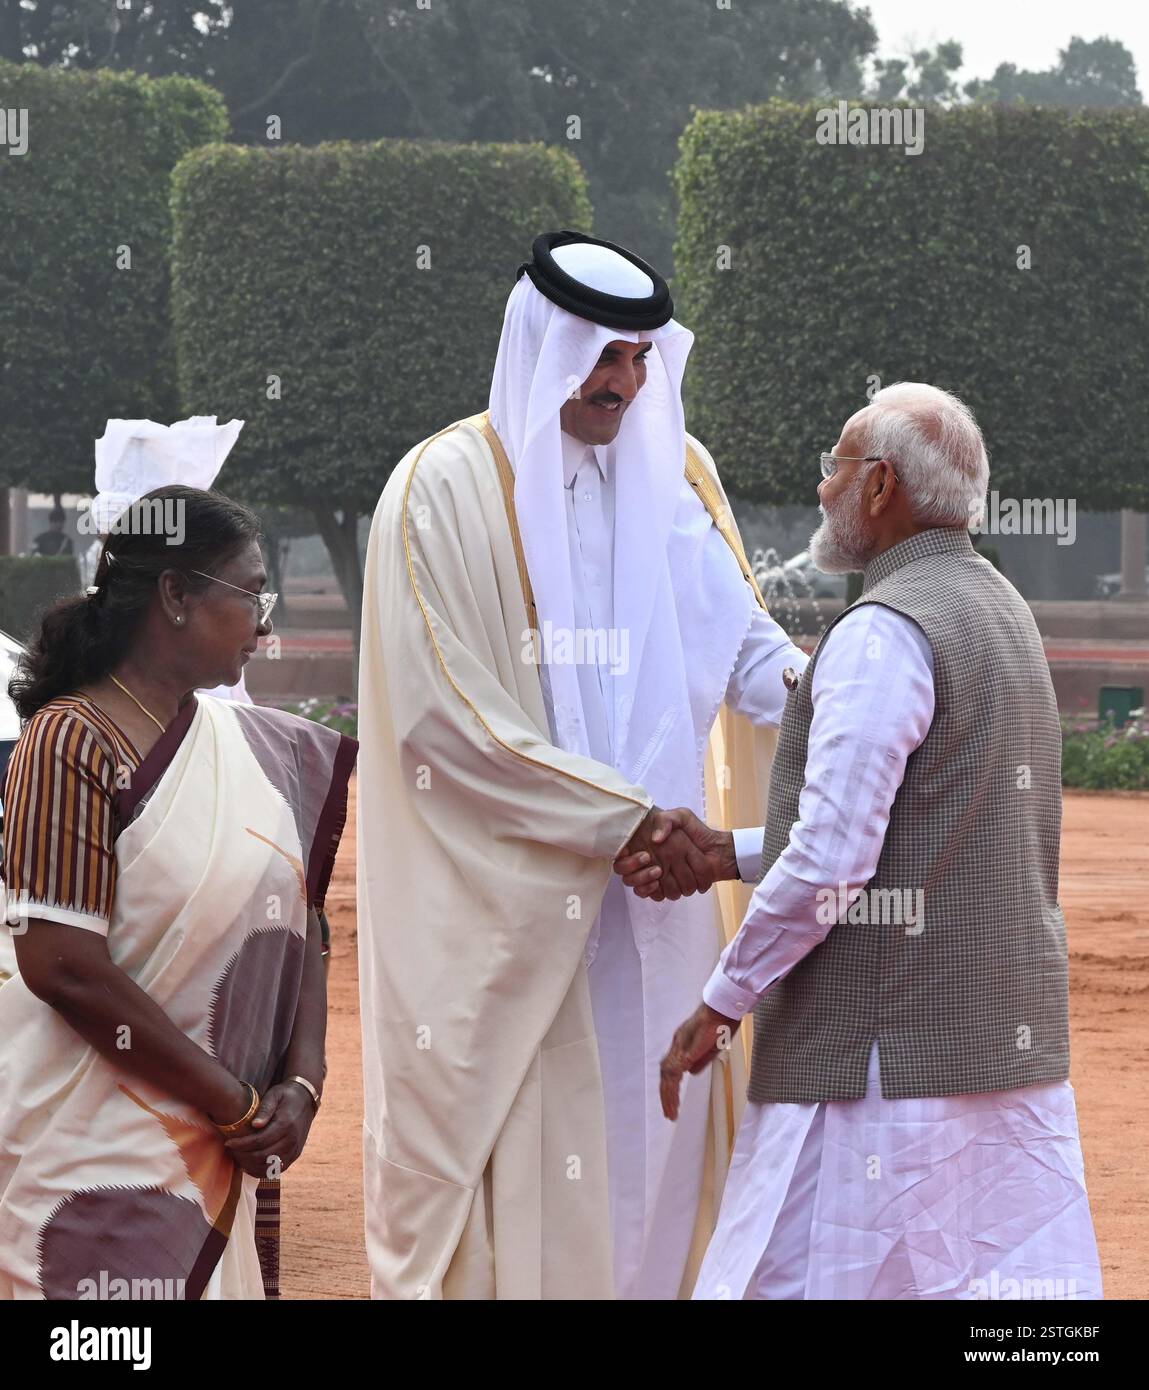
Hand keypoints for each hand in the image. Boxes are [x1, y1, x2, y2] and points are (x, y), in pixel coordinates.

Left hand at [223, 1082, 315, 1177]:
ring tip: (238, 1156)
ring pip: (269, 1167)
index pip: (259, 1141)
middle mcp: (292, 1140)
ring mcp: (295, 1149)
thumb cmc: (285, 1096)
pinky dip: (261, 1170)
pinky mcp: (295, 1155)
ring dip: (251, 1165)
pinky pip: (276, 1169)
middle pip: (263, 1156)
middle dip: (243, 1156)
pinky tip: (250, 1164)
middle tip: (231, 1150)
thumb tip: (255, 1125)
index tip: (228, 1143)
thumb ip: (265, 1109)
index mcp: (286, 1124)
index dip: (241, 1145)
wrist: (306, 1099)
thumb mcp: (274, 1095)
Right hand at [614, 807, 737, 901]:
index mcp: (650, 845)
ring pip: (639, 885)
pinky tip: (657, 883)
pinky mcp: (666, 888)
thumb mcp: (682, 816)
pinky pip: (651, 895)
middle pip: (630, 874)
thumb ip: (666, 821)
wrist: (717, 851)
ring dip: (645, 879)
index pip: (626, 857)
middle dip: (639, 870)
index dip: (626, 858)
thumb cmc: (698, 832)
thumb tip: (655, 840)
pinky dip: (652, 891)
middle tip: (649, 862)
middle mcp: (650, 860)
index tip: (636, 853)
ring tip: (657, 871)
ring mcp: (657, 876)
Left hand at [660, 1003, 739, 1120]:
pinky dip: (673, 1086)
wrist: (723, 1008)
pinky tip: (675, 1098)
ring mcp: (680, 1045)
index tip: (672, 1102)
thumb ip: (699, 1060)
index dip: (670, 1087)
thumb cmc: (721, 1023)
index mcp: (682, 1044)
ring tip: (671, 1112)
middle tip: (669, 1114)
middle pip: (665, 1073)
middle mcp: (677, 1044)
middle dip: (666, 1095)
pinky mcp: (687, 1048)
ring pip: (668, 1074)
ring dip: (668, 1095)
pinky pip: (676, 1070)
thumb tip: (689, 1074)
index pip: (671, 1069)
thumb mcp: (711, 1047)